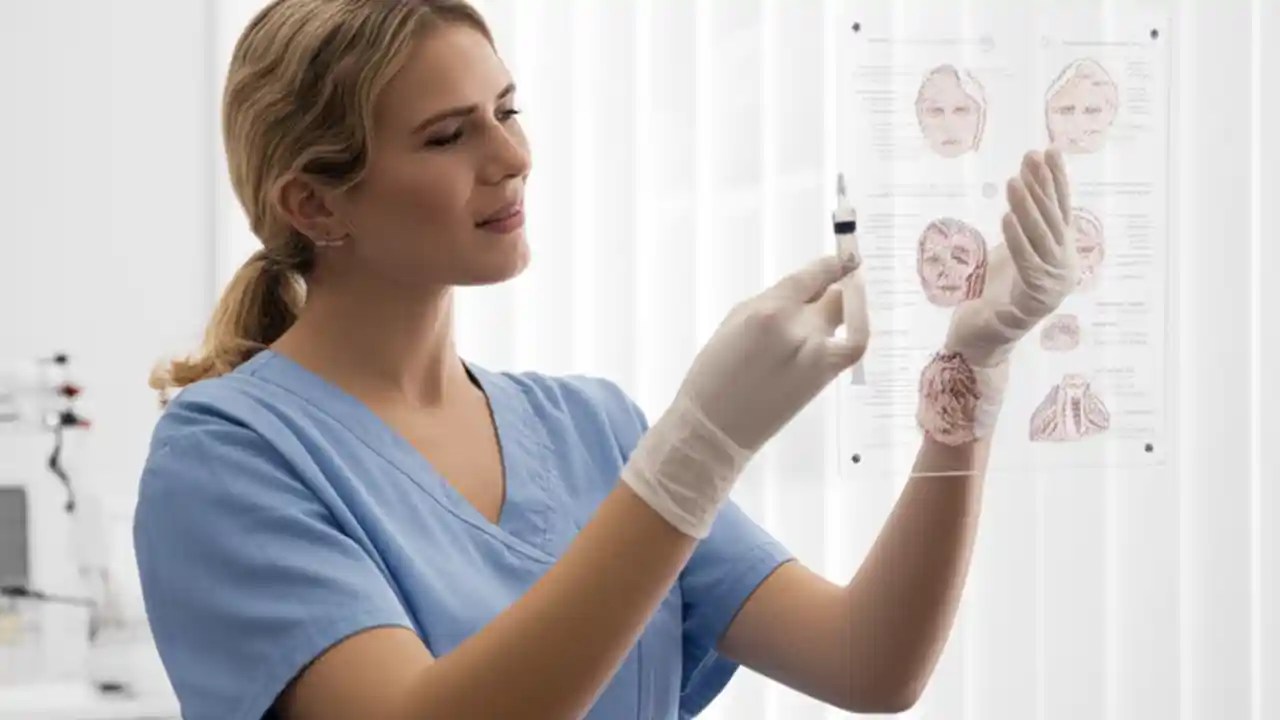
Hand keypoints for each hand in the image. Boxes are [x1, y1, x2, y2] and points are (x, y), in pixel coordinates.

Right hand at [623, 253, 866, 536]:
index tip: (842, 258)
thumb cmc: (714, 375)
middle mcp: (796, 328)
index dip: (831, 265)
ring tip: (838, 300)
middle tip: (837, 282)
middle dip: (834, 285)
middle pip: (831, 294)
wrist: (716, 428)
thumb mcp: (733, 323)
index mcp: (767, 311)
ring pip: (842, 315)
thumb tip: (805, 292)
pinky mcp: (823, 377)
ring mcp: (815, 355)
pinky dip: (858, 327)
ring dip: (844, 303)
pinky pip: (852, 343)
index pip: (812, 277)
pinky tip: (853, 323)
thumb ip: (771, 304)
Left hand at [917, 148, 1078, 444]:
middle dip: (1043, 186)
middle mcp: (1063, 269)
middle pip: (1054, 219)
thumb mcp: (1007, 253)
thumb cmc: (989, 297)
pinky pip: (1027, 263)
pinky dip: (1017, 238)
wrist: (977, 342)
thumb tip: (1023, 191)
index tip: (1047, 150)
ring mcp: (1052, 287)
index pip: (1061, 210)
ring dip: (1028, 207)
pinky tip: (1007, 217)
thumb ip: (1021, 229)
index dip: (1056, 180)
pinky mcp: (1034, 303)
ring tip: (1015, 180)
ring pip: (1042, 238)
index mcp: (1059, 255)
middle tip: (1031, 156)